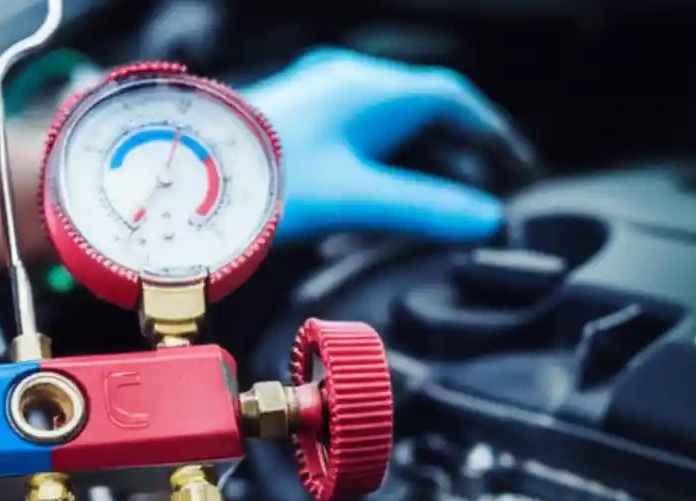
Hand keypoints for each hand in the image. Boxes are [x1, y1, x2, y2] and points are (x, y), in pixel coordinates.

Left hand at [245, 47, 513, 241]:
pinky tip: (380, 203)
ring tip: (440, 207)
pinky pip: (355, 141)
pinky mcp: (291, 126)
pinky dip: (382, 169)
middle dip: (458, 156)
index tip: (516, 169)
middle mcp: (346, 84)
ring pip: (386, 128)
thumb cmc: (264, 180)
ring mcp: (316, 102)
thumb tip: (485, 222)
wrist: (179, 175)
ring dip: (419, 165)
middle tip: (483, 197)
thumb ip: (426, 209)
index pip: (453, 100)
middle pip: (422, 114)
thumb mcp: (358, 199)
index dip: (492, 136)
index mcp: (372, 89)